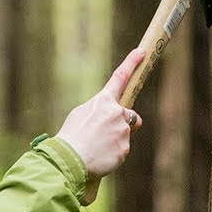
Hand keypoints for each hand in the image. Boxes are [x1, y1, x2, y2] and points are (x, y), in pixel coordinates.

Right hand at [55, 48, 144, 181]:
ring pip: (125, 134)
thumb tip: (108, 116)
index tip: (142, 53)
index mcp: (103, 101)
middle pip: (130, 115)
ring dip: (116, 139)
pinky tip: (100, 157)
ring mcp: (122, 131)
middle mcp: (117, 113)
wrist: (69, 159)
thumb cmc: (70, 136)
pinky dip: (113, 154)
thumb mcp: (80, 115)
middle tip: (108, 133)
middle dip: (124, 122)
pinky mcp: (124, 148)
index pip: (120, 78)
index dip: (132, 63)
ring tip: (98, 148)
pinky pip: (122, 150)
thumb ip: (98, 111)